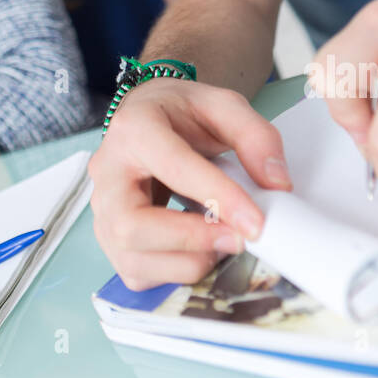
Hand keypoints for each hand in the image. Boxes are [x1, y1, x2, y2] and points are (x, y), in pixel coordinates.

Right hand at [88, 76, 292, 289]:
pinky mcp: (108, 235)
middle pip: (131, 224)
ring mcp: (101, 207)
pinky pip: (135, 272)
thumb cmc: (182, 112)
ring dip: (186, 262)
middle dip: (190, 240)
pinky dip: (172, 272)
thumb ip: (255, 137)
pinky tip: (198, 251)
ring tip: (222, 244)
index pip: (173, 167)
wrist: (148, 116)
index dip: (217, 197)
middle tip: (236, 239)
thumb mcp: (223, 105)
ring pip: (130, 257)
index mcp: (134, 128)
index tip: (255, 222)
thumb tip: (276, 184)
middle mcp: (107, 170)